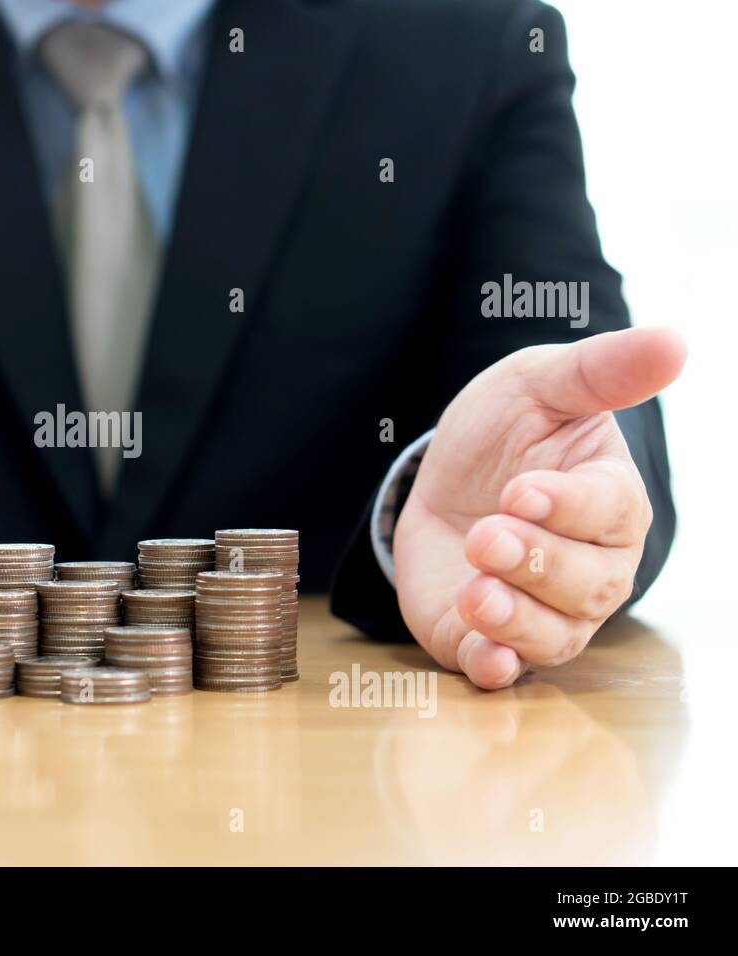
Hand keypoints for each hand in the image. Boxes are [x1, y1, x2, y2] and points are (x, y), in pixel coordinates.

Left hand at [393, 327, 685, 689]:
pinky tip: (484, 657)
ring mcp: (544, 610)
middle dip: (534, 562)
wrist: (442, 479)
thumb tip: (674, 341)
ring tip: (476, 591)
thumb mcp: (541, 386)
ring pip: (551, 635)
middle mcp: (590, 568)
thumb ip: (601, 371)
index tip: (520, 490)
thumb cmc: (505, 433)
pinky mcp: (488, 637)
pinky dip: (496, 668)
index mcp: (610, 502)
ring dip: (514, 619)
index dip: (566, 507)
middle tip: (485, 536)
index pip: (608, 513)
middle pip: (584, 583)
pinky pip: (504, 668)